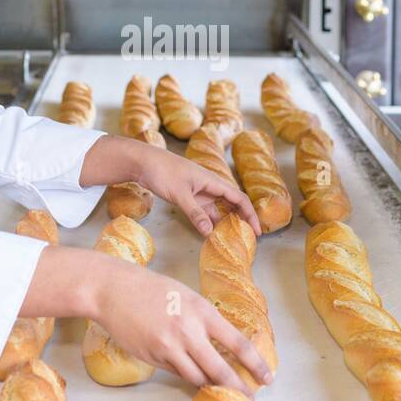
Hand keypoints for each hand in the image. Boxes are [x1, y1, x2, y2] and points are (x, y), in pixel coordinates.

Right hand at [91, 255, 272, 393]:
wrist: (114, 290)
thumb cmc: (152, 289)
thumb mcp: (187, 297)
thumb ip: (205, 320)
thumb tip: (223, 347)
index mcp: (202, 311)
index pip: (238, 343)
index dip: (255, 364)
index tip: (266, 377)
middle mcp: (188, 331)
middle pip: (220, 370)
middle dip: (238, 388)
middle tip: (249, 398)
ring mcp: (169, 346)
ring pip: (197, 378)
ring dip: (210, 385)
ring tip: (220, 389)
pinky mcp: (153, 357)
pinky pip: (175, 373)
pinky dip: (186, 375)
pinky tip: (191, 374)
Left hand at [136, 146, 261, 238]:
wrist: (143, 162)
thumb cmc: (163, 172)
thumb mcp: (180, 194)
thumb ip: (195, 213)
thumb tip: (210, 232)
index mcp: (213, 181)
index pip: (239, 198)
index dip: (251, 214)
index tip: (257, 231)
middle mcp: (210, 186)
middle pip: (233, 203)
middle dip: (242, 219)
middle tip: (248, 238)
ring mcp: (199, 191)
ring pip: (219, 208)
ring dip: (226, 221)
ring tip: (232, 239)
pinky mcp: (189, 195)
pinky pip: (205, 210)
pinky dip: (210, 221)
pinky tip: (210, 232)